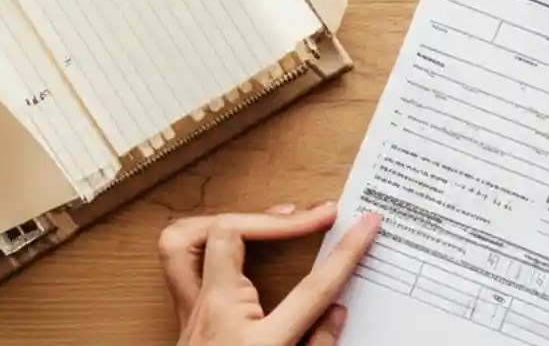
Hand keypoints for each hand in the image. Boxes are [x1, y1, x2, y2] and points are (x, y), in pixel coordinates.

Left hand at [159, 201, 380, 345]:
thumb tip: (337, 309)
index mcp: (254, 345)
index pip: (310, 288)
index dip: (345, 254)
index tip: (368, 226)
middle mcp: (212, 319)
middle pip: (228, 239)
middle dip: (273, 218)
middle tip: (311, 215)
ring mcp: (190, 314)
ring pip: (183, 241)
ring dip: (224, 221)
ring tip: (269, 219)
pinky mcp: (182, 314)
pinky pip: (181, 258)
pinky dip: (207, 239)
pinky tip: (237, 240)